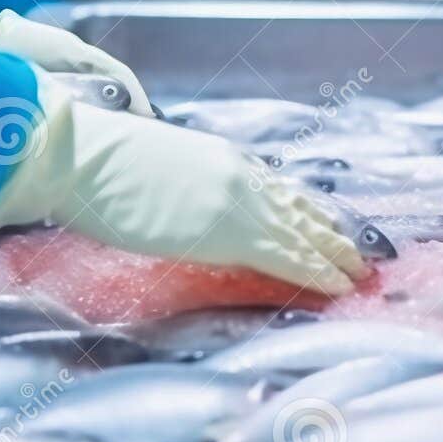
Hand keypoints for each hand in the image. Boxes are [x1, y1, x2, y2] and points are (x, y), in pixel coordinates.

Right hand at [0, 76, 365, 293]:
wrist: (83, 156)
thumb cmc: (96, 163)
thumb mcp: (152, 166)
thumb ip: (179, 183)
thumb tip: (176, 200)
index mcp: (219, 156)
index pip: (275, 186)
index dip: (303, 207)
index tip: (322, 221)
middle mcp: (239, 174)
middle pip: (298, 207)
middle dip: (330, 232)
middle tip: (358, 252)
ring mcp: (237, 201)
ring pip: (303, 232)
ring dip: (335, 255)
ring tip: (358, 272)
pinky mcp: (230, 231)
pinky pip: (288, 256)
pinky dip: (318, 272)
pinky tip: (338, 286)